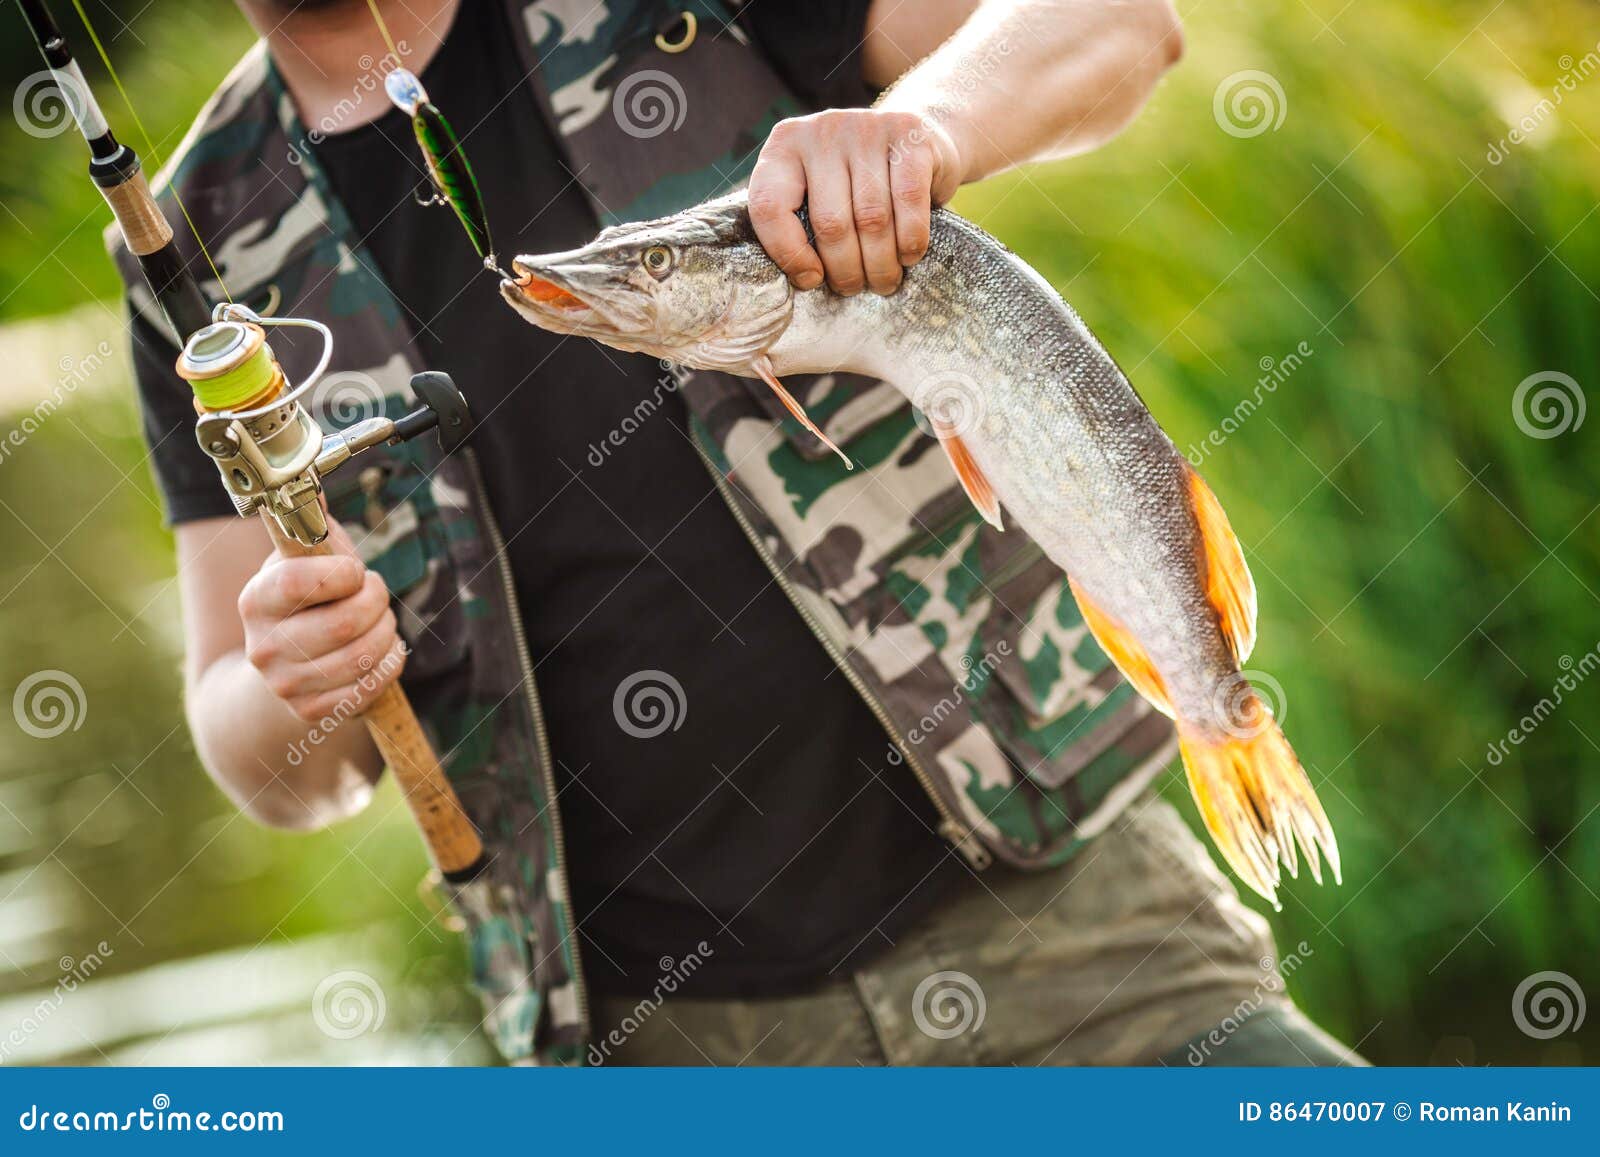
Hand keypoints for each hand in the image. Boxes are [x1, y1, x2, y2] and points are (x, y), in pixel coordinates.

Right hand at [238, 519, 403, 724]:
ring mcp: (284, 684)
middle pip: (346, 622)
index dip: (345, 574)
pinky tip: (383, 651)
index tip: (355, 571)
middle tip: (377, 594)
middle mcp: (262, 646)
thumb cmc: (308, 599)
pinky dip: (389, 664)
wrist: (286, 663)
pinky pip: (369, 688)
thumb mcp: (303, 558)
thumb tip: (307, 480)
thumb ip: (310, 524)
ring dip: (387, 632)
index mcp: (256, 599)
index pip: (299, 581)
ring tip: (380, 622)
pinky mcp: (310, 712)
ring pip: (363, 655)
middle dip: (378, 601)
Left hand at [748, 108, 961, 295]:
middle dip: (844, 269)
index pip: (769, 206)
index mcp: (784, 146)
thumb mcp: (818, 191)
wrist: (916, 134)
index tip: (811, 280)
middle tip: (855, 289)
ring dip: (880, 263)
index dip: (788, 253)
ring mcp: (865, 126)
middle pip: (829, 222)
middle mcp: (820, 130)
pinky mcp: (908, 131)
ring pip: (871, 218)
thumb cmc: (858, 180)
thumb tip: (804, 281)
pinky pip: (908, 200)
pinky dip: (910, 239)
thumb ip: (800, 222)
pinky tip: (908, 256)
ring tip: (883, 282)